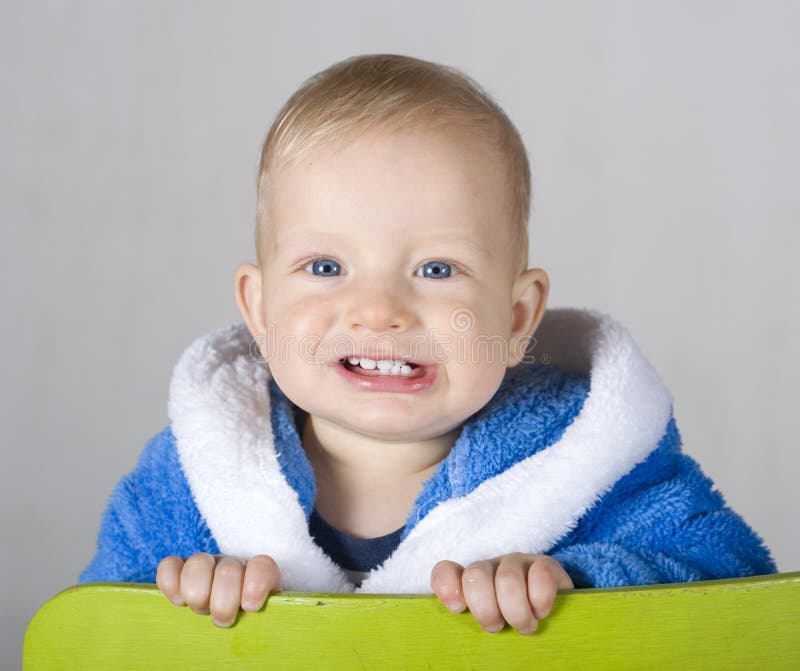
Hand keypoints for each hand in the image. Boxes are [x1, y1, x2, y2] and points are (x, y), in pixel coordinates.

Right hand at [156, 553, 280, 626]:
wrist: (232, 623)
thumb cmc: (249, 628)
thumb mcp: (265, 626)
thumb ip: (271, 624)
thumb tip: (276, 644)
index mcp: (259, 577)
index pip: (262, 566)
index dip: (255, 583)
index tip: (250, 607)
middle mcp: (233, 567)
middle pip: (228, 569)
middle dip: (223, 601)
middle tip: (224, 621)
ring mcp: (206, 566)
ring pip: (199, 564)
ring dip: (198, 592)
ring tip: (200, 611)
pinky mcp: (180, 572)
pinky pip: (169, 566)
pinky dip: (170, 582)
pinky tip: (178, 601)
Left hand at [430, 553, 573, 634]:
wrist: (556, 621)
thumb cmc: (513, 631)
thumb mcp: (488, 631)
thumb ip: (469, 632)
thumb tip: (463, 656)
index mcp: (469, 583)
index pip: (446, 572)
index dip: (447, 587)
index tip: (457, 609)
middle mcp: (490, 568)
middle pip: (476, 576)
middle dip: (486, 609)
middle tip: (498, 627)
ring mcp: (517, 563)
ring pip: (507, 579)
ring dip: (516, 611)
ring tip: (524, 627)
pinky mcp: (545, 565)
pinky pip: (540, 575)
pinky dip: (540, 599)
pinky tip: (542, 612)